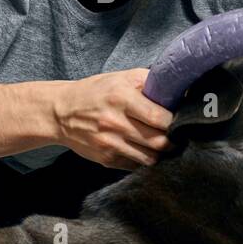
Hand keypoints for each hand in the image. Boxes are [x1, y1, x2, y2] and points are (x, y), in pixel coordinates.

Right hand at [52, 68, 173, 170]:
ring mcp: (110, 145)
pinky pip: (136, 166)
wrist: (61, 112)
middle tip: (177, 135)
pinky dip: (144, 160)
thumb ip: (150, 83)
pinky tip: (144, 150)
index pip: (159, 118)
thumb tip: (179, 93)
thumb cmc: (96, 92)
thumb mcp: (122, 77)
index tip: (181, 120)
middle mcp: (115, 123)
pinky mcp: (106, 160)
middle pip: (159, 142)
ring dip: (161, 153)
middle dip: (173, 140)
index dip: (176, 122)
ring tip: (163, 144)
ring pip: (150, 159)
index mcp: (121, 98)